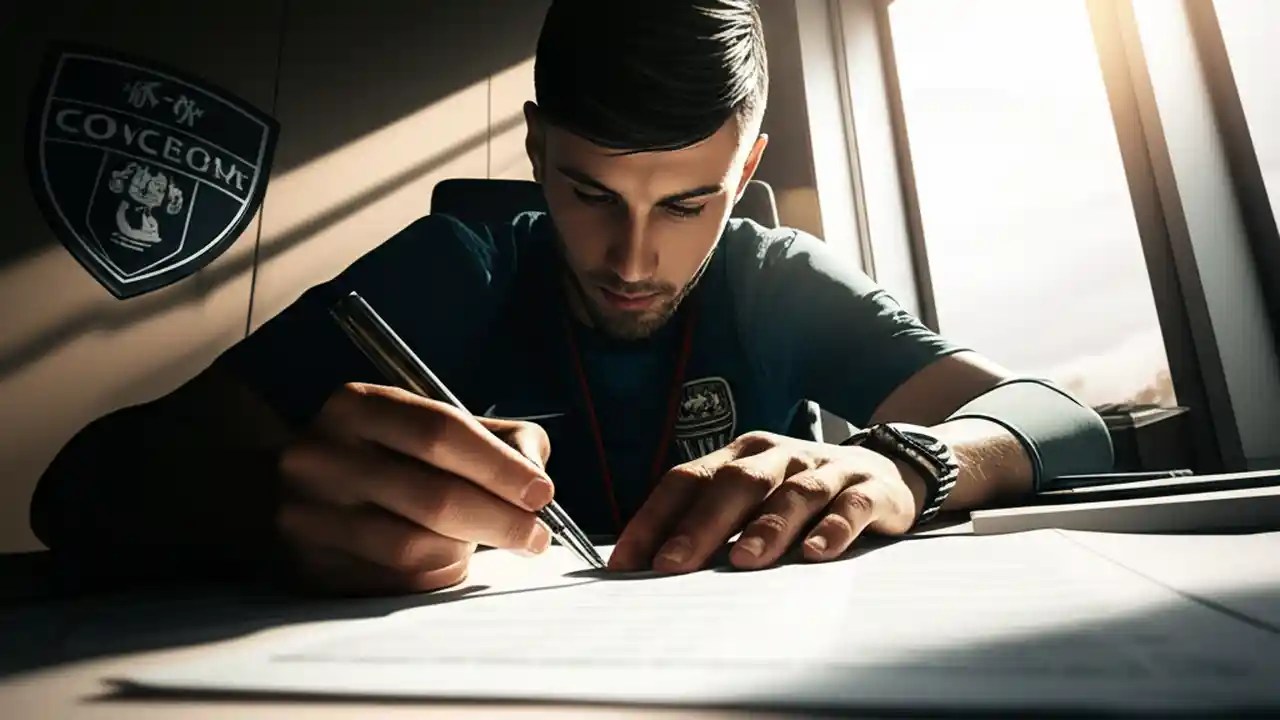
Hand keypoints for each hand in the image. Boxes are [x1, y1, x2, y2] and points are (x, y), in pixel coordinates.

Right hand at [274, 382, 555, 594]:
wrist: (302, 489)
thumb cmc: (394, 456)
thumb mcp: (440, 427)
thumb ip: (502, 441)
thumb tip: (535, 478)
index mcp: (356, 405)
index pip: (440, 431)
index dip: (499, 466)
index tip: (542, 493)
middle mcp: (320, 456)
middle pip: (432, 496)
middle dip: (500, 520)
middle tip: (537, 536)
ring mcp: (307, 514)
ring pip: (413, 546)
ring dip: (466, 549)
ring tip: (486, 543)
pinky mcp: (310, 566)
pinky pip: (394, 583)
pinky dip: (436, 574)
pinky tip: (449, 559)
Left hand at [607, 431, 925, 572]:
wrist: (887, 473)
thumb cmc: (803, 497)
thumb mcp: (756, 502)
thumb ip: (714, 526)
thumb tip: (654, 570)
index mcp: (741, 456)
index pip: (688, 480)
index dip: (653, 518)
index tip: (626, 562)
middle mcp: (778, 456)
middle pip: (735, 485)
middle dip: (699, 526)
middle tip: (671, 565)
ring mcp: (826, 469)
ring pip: (792, 493)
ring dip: (766, 527)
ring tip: (742, 561)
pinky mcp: (870, 490)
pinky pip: (850, 506)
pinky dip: (834, 528)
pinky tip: (816, 553)